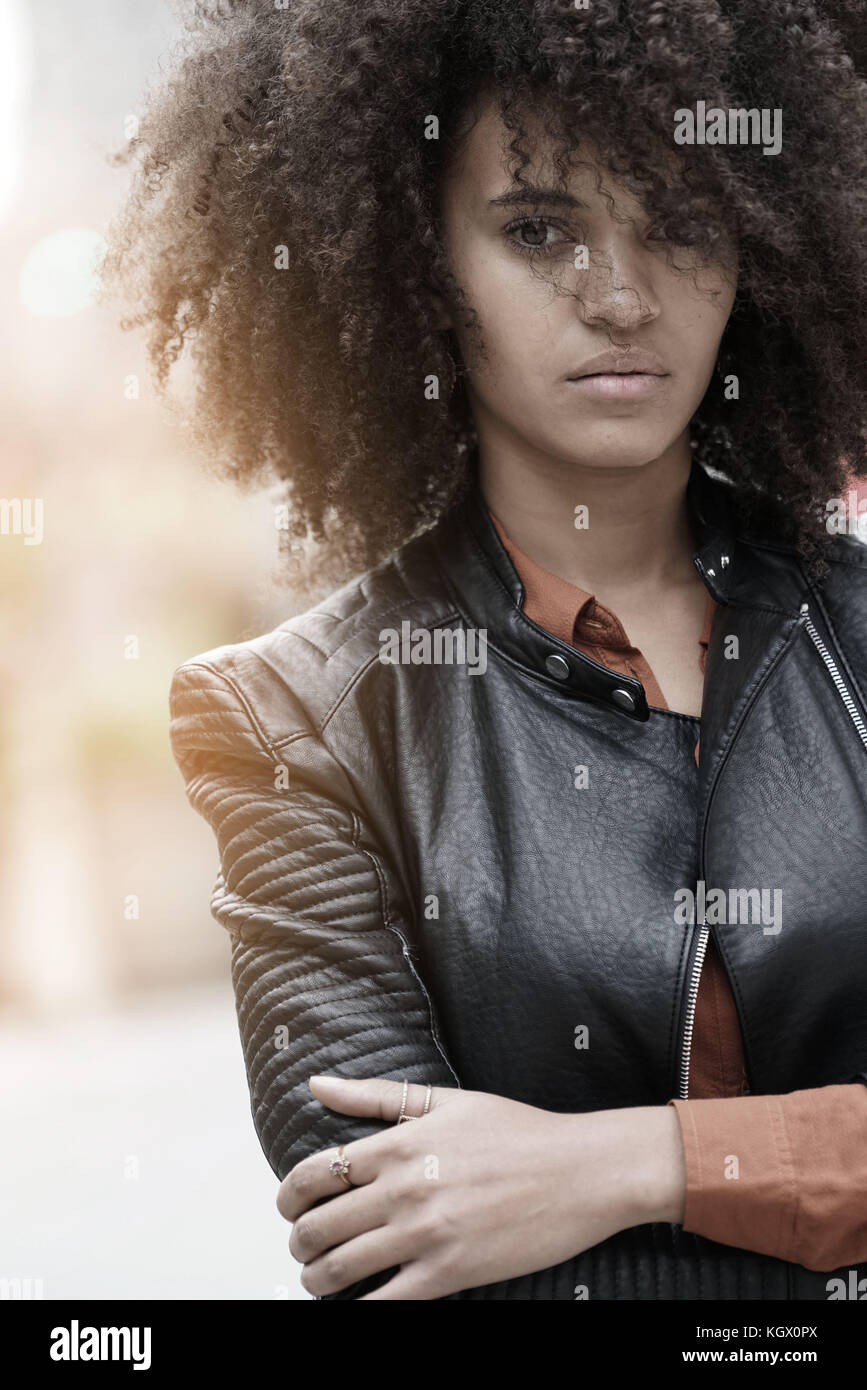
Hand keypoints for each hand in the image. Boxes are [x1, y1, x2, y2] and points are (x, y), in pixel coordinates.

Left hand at [277, 1075, 685, 1299]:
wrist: (582, 1171)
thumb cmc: (518, 1132)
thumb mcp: (445, 1101)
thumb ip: (375, 1096)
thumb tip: (317, 1085)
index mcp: (398, 1144)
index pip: (313, 1174)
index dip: (288, 1198)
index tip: (290, 1208)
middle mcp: (403, 1188)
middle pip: (316, 1227)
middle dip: (299, 1244)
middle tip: (305, 1248)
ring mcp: (424, 1234)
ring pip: (338, 1271)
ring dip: (317, 1280)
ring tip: (323, 1279)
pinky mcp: (449, 1273)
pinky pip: (383, 1304)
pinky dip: (358, 1310)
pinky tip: (358, 1304)